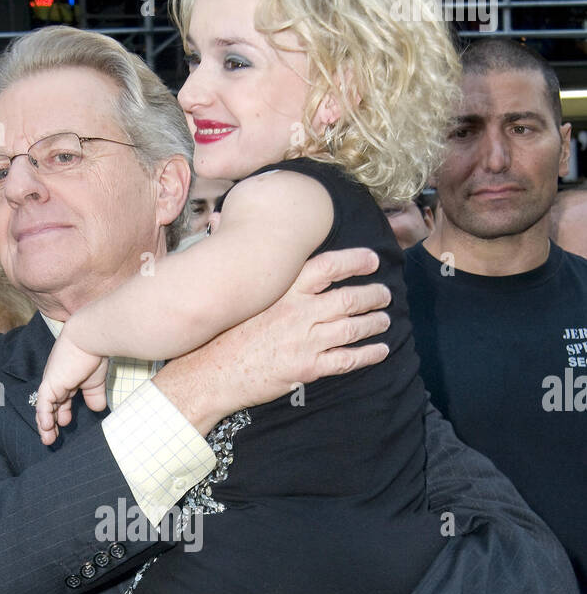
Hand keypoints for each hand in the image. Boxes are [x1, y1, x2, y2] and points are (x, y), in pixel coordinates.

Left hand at [35, 331, 108, 443]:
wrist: (91, 338)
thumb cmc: (94, 354)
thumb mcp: (96, 381)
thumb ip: (94, 395)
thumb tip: (97, 410)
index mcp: (67, 380)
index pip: (60, 400)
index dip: (61, 413)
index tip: (64, 425)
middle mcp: (57, 381)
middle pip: (50, 406)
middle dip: (50, 424)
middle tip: (51, 439)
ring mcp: (53, 382)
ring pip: (45, 408)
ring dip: (45, 425)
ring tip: (48, 440)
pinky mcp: (51, 383)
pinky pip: (44, 404)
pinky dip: (44, 417)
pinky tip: (46, 428)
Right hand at [154, 246, 391, 434]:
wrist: (209, 374)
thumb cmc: (220, 334)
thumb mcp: (233, 294)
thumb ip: (238, 260)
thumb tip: (216, 219)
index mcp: (283, 291)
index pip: (328, 266)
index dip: (354, 261)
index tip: (371, 259)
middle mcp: (298, 313)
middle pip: (348, 298)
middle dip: (373, 295)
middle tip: (385, 294)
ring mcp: (305, 341)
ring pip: (353, 328)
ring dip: (375, 323)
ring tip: (385, 320)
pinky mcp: (307, 369)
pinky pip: (347, 359)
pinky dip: (369, 354)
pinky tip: (380, 350)